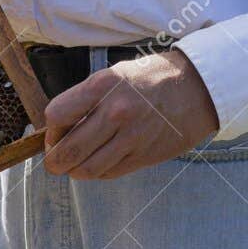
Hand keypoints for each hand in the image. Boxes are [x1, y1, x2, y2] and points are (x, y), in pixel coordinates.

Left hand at [42, 49, 218, 179]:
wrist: (196, 88)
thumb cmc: (151, 78)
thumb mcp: (114, 75)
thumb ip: (86, 100)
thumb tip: (58, 129)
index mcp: (103, 85)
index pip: (57, 115)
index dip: (51, 130)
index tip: (54, 135)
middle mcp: (115, 112)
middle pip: (68, 149)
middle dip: (55, 161)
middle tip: (55, 162)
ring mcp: (132, 137)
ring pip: (87, 168)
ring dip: (74, 171)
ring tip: (74, 166)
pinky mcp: (145, 156)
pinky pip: (109, 173)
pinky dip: (97, 173)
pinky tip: (98, 163)